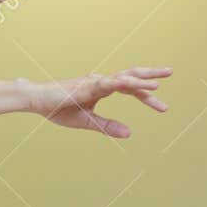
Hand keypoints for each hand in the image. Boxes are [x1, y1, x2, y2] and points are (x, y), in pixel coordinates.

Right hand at [27, 67, 172, 140]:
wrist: (36, 100)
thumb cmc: (57, 109)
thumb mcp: (87, 122)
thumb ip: (107, 126)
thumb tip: (130, 133)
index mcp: (101, 88)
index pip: (129, 88)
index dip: (146, 96)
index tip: (162, 106)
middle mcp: (101, 81)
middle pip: (131, 76)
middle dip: (151, 75)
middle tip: (170, 73)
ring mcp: (96, 81)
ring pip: (125, 77)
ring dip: (143, 78)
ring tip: (161, 80)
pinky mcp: (89, 85)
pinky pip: (113, 83)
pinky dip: (128, 83)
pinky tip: (140, 85)